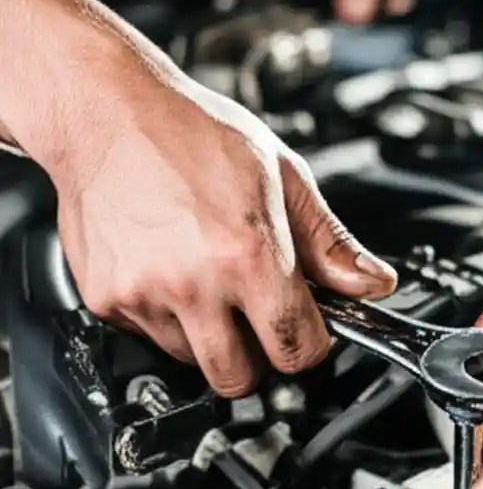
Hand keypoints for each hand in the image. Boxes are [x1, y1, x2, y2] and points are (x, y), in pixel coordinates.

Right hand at [48, 67, 396, 396]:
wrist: (104, 110)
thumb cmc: (191, 132)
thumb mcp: (282, 175)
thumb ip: (330, 242)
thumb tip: (373, 283)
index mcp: (249, 255)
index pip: (296, 350)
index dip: (310, 344)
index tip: (308, 328)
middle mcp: (194, 282)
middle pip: (240, 378)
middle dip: (259, 356)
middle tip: (258, 317)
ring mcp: (145, 294)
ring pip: (193, 360)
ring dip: (210, 336)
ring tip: (210, 280)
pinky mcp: (106, 299)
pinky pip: (149, 336)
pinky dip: (165, 317)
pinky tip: (171, 271)